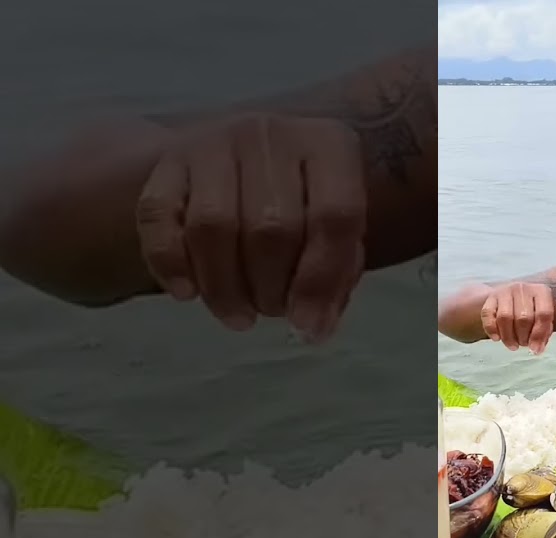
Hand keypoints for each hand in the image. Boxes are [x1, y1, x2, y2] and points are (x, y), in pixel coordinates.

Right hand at [135, 113, 366, 341]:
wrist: (243, 156)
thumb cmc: (304, 201)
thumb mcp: (338, 229)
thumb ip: (335, 275)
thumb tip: (311, 327)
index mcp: (329, 144)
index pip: (334, 215)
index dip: (320, 279)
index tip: (307, 325)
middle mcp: (271, 133)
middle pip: (271, 226)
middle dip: (270, 288)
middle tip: (270, 312)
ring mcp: (214, 139)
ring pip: (213, 225)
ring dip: (223, 286)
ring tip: (237, 315)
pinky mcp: (168, 158)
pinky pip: (158, 216)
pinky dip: (169, 262)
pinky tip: (186, 293)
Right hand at [480, 282, 553, 353]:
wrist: (512, 297)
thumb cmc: (532, 311)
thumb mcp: (543, 319)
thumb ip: (543, 333)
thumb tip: (536, 349)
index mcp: (541, 291)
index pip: (543, 314)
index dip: (539, 334)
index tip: (535, 349)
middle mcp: (523, 288)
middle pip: (523, 317)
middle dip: (523, 337)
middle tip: (523, 344)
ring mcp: (505, 291)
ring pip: (505, 317)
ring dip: (508, 337)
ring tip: (512, 345)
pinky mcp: (491, 297)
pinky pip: (488, 314)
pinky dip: (491, 329)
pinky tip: (496, 338)